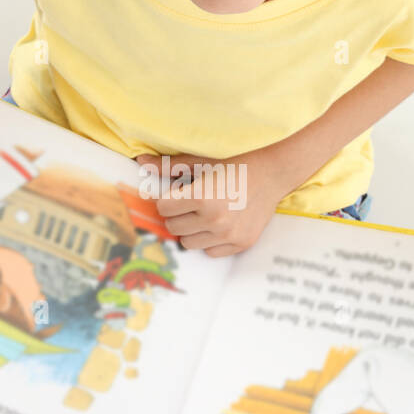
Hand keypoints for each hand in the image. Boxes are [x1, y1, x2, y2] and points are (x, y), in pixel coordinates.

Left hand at [134, 146, 285, 256]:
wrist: (273, 173)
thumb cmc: (236, 163)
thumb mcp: (202, 161)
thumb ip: (169, 165)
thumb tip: (140, 162)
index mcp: (202, 196)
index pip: (163, 208)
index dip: (167, 199)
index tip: (178, 193)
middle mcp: (215, 219)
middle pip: (173, 228)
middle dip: (177, 215)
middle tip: (191, 202)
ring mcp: (229, 235)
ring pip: (188, 243)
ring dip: (191, 230)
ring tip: (204, 213)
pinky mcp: (241, 243)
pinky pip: (210, 252)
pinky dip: (209, 241)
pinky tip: (219, 223)